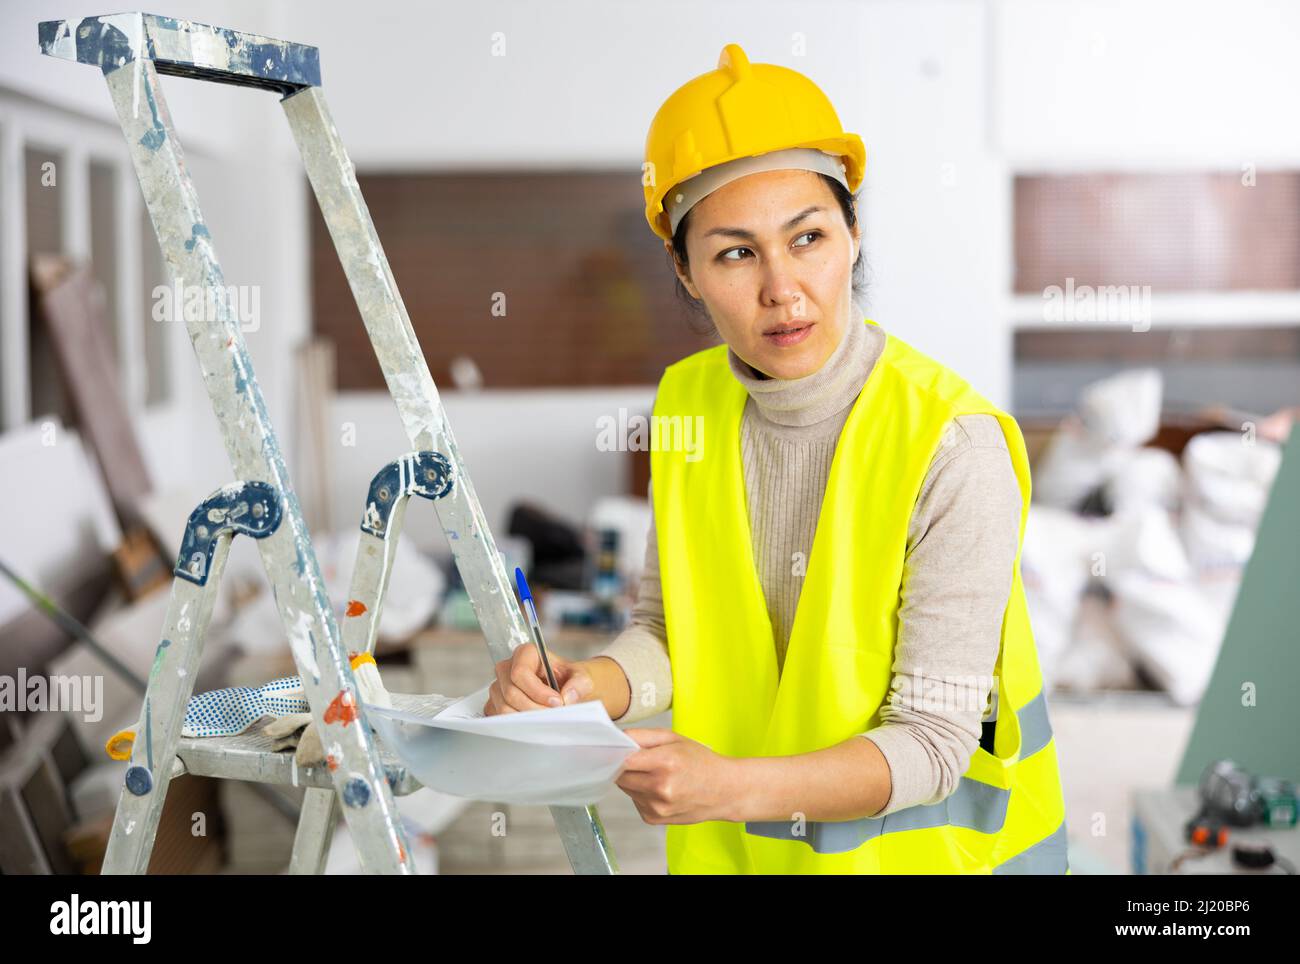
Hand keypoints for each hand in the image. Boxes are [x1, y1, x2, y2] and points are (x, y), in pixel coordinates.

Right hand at [482, 643, 594, 715]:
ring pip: (504, 708)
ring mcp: (500, 686)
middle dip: (534, 708)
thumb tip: (568, 696)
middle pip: (511, 693)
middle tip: (553, 715)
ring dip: (526, 718)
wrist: (566, 689)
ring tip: (546, 719)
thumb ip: (580, 683)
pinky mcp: (496, 703)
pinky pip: (499, 717)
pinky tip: (534, 723)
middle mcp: (508, 668)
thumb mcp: (583, 677)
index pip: (520, 673)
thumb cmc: (570, 679)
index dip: (537, 691)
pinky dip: (516, 724)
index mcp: (526, 654)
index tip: (557, 702)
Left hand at [616, 728, 740, 823]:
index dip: (615, 753)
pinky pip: (634, 801)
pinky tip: (659, 788)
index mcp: (665, 762)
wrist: (724, 791)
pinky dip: (641, 793)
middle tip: (641, 760)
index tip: (614, 749)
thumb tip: (616, 738)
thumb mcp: (674, 739)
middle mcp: (659, 787)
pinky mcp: (654, 818)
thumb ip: (643, 736)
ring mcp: (656, 806)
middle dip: (624, 766)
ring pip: (625, 788)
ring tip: (655, 774)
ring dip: (633, 780)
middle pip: (620, 775)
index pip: (623, 759)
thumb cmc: (701, 762)